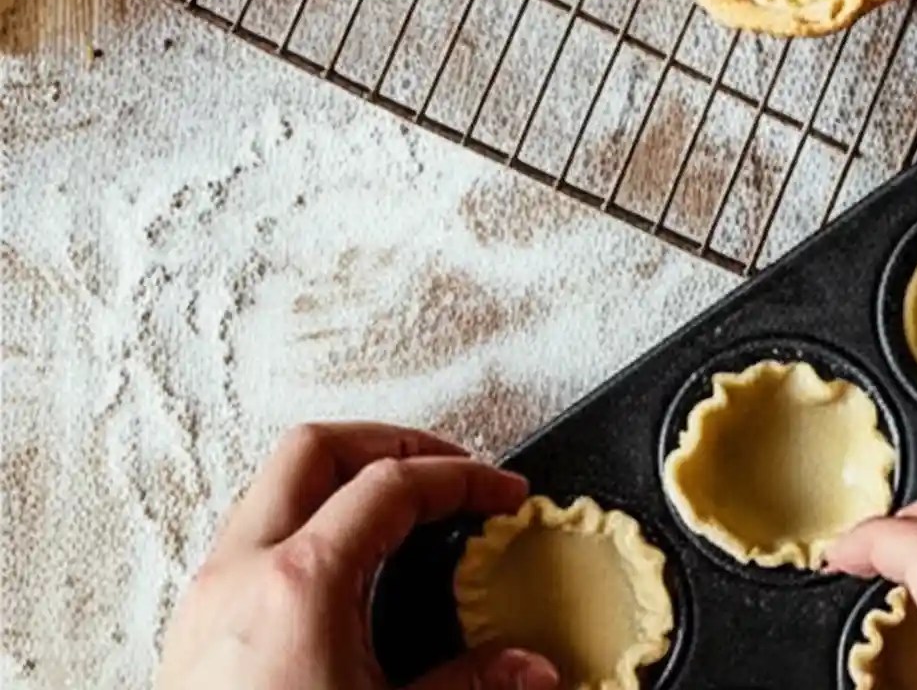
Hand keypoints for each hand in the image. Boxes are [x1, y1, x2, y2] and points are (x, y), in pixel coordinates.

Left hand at [156, 423, 559, 689]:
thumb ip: (468, 685)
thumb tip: (531, 668)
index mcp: (302, 583)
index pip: (392, 485)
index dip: (461, 478)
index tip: (502, 492)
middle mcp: (244, 569)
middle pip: (317, 449)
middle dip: (393, 441)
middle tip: (449, 467)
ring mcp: (209, 590)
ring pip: (274, 482)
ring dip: (344, 474)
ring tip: (401, 502)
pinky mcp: (195, 620)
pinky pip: (252, 528)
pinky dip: (307, 514)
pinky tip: (343, 558)